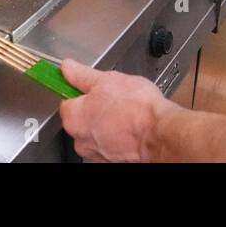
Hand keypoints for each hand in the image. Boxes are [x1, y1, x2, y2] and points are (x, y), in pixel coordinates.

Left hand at [59, 59, 181, 161]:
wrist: (157, 132)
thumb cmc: (135, 107)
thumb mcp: (106, 79)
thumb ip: (82, 74)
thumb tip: (68, 68)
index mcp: (73, 118)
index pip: (67, 100)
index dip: (81, 90)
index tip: (91, 86)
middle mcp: (80, 139)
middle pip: (81, 117)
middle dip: (94, 107)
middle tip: (112, 96)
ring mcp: (96, 151)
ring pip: (96, 130)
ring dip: (106, 121)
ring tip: (124, 110)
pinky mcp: (112, 158)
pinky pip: (109, 141)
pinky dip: (116, 134)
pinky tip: (129, 123)